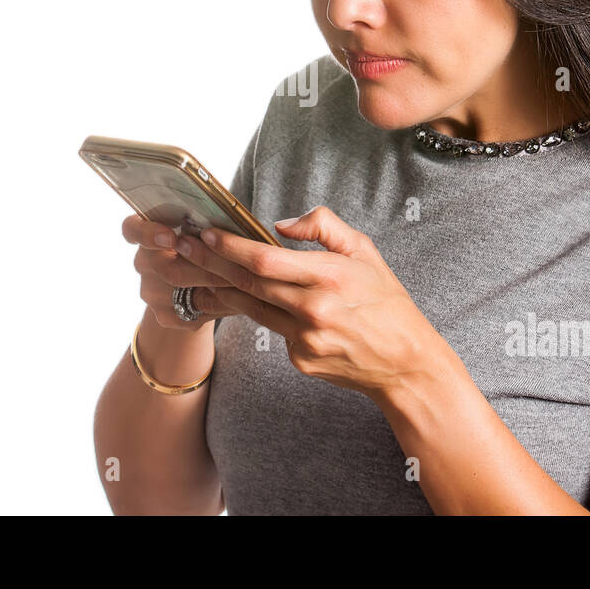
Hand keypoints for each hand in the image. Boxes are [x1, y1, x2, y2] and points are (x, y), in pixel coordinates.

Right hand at [120, 214, 253, 331]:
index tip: (171, 237)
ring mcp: (151, 292)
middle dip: (204, 265)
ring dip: (216, 284)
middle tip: (233, 261)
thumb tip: (227, 225)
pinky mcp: (165, 316)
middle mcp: (144, 262)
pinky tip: (238, 298)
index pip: (132, 230)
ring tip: (244, 278)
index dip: (148, 234)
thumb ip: (205, 226)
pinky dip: (219, 305)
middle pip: (167, 268)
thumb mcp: (201, 229)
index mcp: (147, 233)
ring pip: (183, 291)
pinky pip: (193, 313)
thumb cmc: (205, 244)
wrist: (197, 285)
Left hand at [174, 206, 443, 398]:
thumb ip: (323, 227)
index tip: (205, 233)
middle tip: (183, 246)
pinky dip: (261, 312)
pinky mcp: (299, 360)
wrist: (406, 363)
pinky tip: (251, 300)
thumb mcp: (364, 251)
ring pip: (251, 307)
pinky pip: (272, 329)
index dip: (229, 246)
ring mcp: (303, 339)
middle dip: (210, 262)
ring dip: (221, 287)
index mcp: (329, 276)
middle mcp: (313, 309)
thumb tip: (280, 225)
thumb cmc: (386, 302)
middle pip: (248, 282)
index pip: (264, 259)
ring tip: (196, 268)